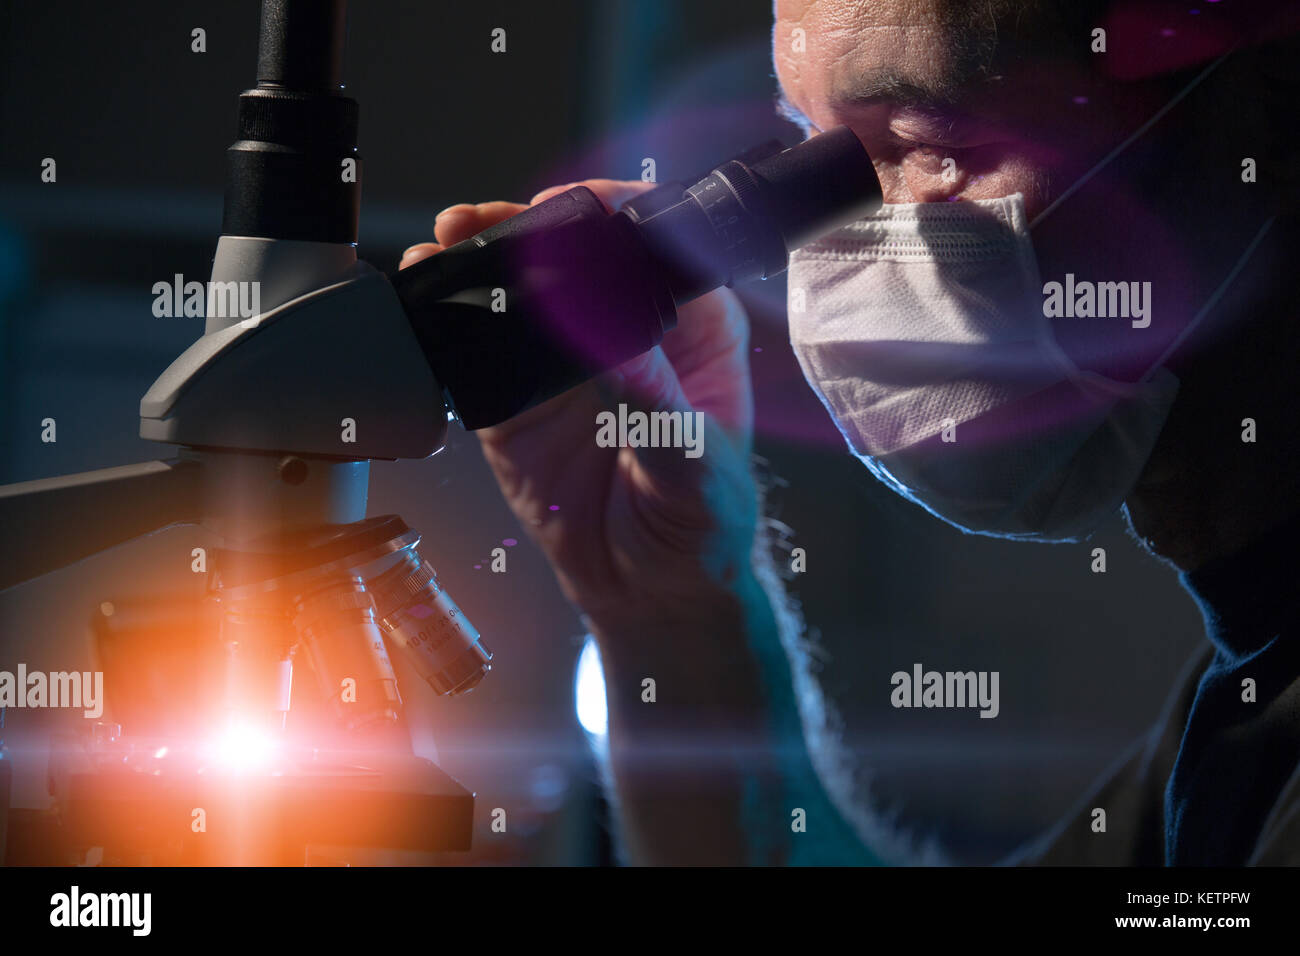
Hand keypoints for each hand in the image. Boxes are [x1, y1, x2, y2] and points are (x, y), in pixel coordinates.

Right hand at [400, 180, 757, 625]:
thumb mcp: (692, 461)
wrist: (650, 590)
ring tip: (440, 255)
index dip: (607, 214)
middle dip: (521, 227)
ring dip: (474, 266)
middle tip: (480, 225)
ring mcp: (564, 365)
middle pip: (570, 255)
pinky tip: (423, 310)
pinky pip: (475, 355)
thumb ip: (653, 399)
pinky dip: (444, 330)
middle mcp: (624, 333)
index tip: (564, 211)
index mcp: (689, 328)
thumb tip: (610, 335)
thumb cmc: (700, 523)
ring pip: (515, 294)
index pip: (650, 245)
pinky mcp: (516, 403)